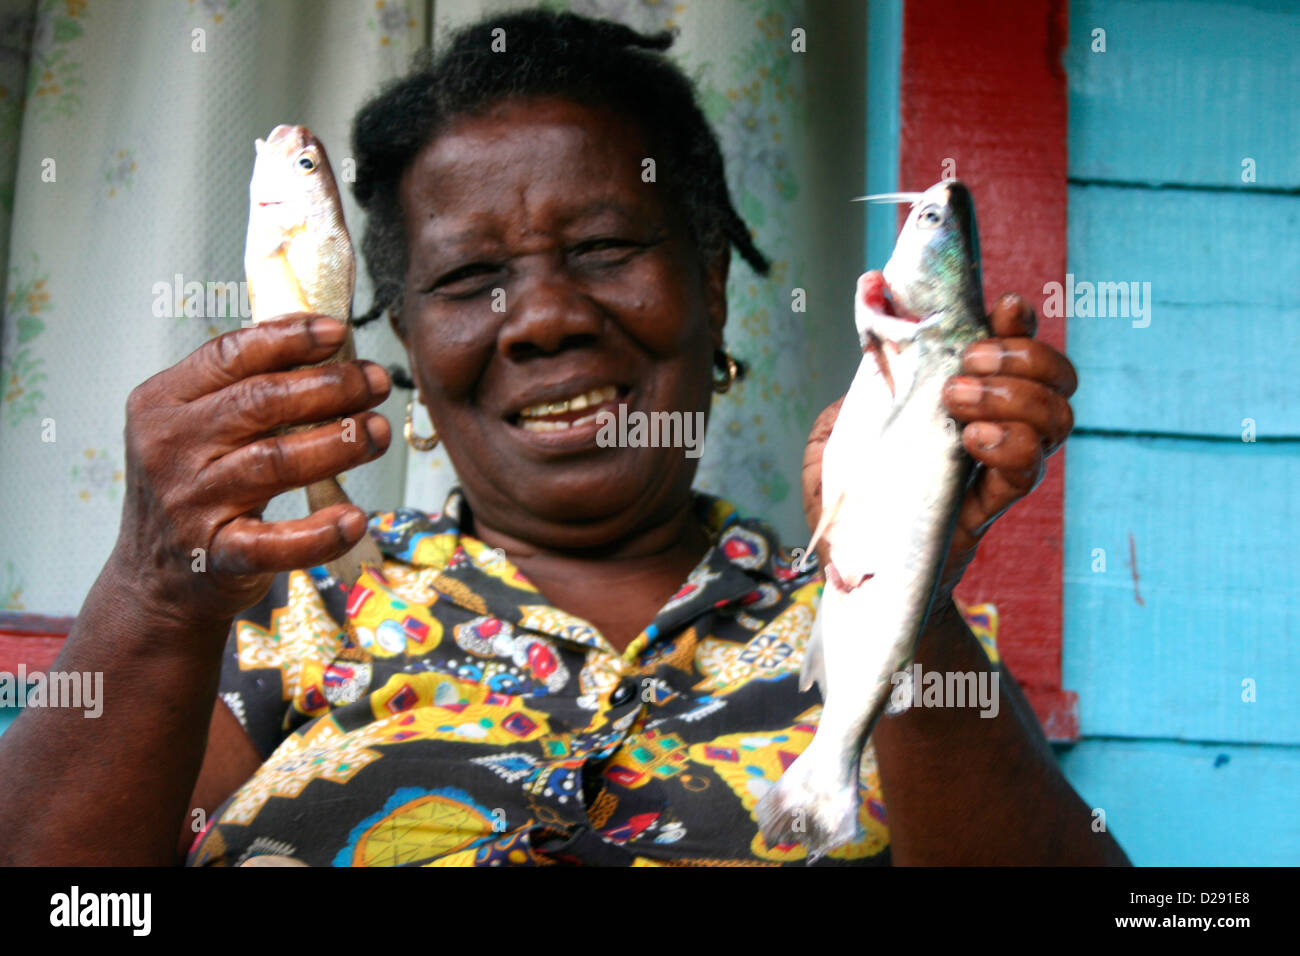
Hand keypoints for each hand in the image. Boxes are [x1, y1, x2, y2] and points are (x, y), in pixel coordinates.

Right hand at [113, 315, 391, 624]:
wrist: (154, 581)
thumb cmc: (194, 489)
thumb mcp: (196, 429)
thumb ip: (244, 388)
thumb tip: (322, 343)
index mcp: (162, 403)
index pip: (230, 355)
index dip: (289, 339)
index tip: (337, 332)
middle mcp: (170, 449)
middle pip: (260, 403)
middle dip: (330, 386)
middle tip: (376, 381)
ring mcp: (190, 503)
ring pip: (275, 462)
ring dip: (339, 443)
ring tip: (379, 431)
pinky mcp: (215, 555)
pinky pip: (274, 543)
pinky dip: (319, 533)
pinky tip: (354, 518)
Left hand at [802, 283, 1075, 601]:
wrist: (847, 573)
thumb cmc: (846, 501)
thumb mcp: (837, 429)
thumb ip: (861, 374)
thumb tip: (872, 297)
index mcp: (963, 403)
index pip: (1017, 351)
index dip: (1021, 325)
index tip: (1004, 308)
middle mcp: (994, 430)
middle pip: (1058, 381)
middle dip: (1026, 357)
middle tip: (967, 365)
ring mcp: (996, 470)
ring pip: (1057, 421)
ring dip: (1017, 396)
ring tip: (959, 401)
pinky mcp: (988, 509)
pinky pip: (1027, 472)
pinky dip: (1008, 445)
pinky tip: (971, 439)